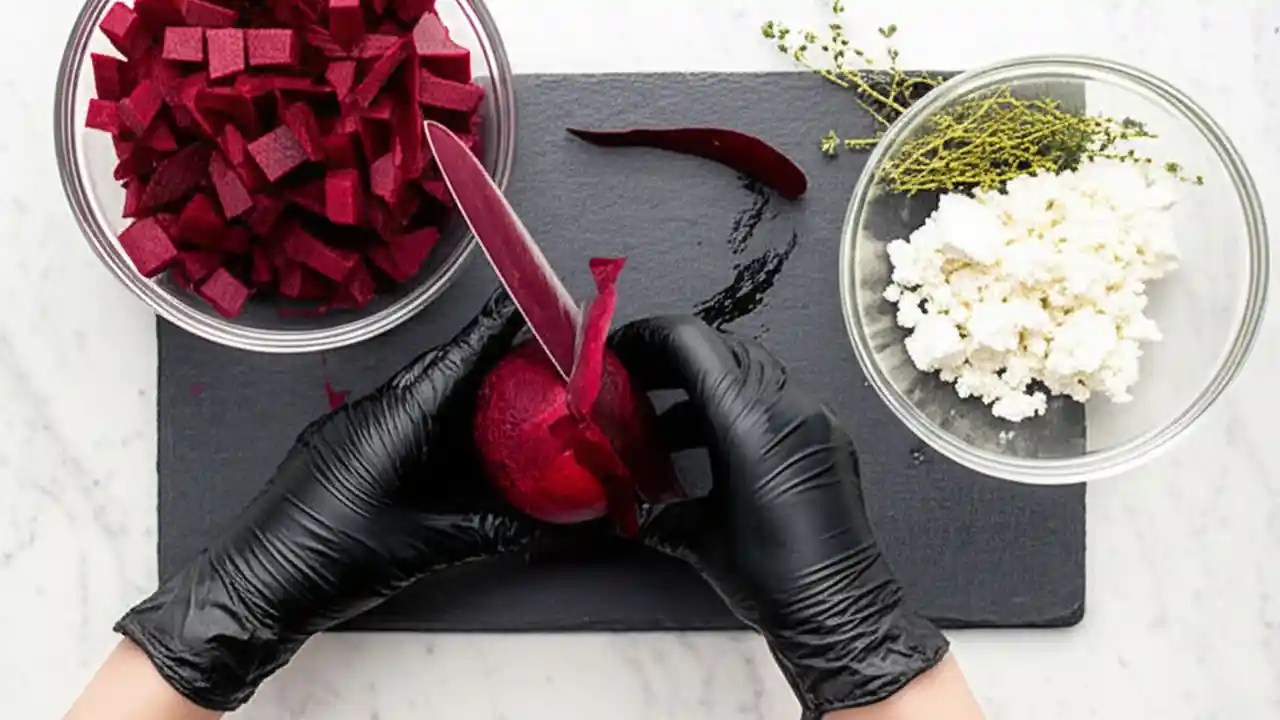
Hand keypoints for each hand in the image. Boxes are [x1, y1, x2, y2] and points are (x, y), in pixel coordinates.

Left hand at [116, 291, 529, 711]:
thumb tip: (529, 525)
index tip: (517, 307)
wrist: (252, 591)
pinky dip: (426, 424)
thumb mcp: (418, 548)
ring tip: (496, 405)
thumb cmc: (319, 563)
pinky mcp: (334, 452)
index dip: (488, 333)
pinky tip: (447, 449)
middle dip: (479, 361)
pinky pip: (389, 421)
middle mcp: (364, 417)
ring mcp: (345, 432)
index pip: (451, 364)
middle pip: (434, 373)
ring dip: (453, 397)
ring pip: (412, 398)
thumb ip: (483, 531)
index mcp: (388, 425)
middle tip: (522, 359)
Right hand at [611, 316, 948, 718]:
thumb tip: (632, 501)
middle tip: (632, 379)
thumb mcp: (697, 538)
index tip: (619, 351)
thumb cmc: (778, 580)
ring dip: (700, 383)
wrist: (840, 611)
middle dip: (668, 358)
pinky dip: (734, 405)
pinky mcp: (826, 438)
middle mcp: (789, 410)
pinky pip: (775, 398)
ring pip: (748, 369)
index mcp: (751, 424)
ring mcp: (813, 420)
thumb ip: (656, 507)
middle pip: (719, 347)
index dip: (647, 336)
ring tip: (660, 420)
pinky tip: (706, 443)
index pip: (692, 342)